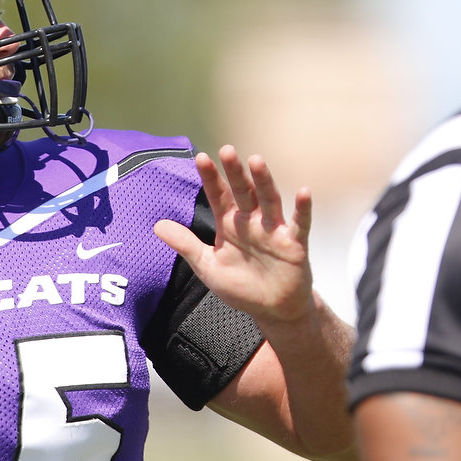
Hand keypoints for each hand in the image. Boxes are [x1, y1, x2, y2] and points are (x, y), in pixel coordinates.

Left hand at [153, 145, 314, 324]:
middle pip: (243, 192)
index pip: (218, 195)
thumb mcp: (208, 267)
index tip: (201, 158)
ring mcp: (274, 230)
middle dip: (235, 172)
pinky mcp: (294, 244)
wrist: (272, 310)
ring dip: (264, 181)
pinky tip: (304, 191)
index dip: (211, 178)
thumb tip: (156, 226)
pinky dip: (303, 209)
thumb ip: (186, 245)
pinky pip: (299, 224)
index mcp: (230, 224)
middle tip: (227, 150)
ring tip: (256, 160)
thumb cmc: (241, 287)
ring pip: (269, 200)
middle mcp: (252, 221)